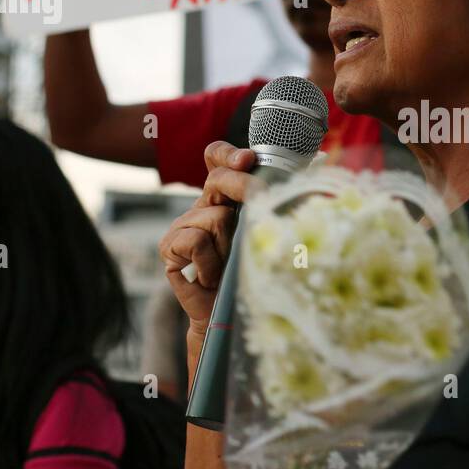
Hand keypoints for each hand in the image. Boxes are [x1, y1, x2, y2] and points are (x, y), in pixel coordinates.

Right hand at [159, 142, 258, 328]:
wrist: (228, 314)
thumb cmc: (250, 274)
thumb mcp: (263, 234)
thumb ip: (268, 206)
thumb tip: (300, 176)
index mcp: (223, 198)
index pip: (215, 159)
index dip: (227, 154)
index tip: (247, 160)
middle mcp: (201, 207)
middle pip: (218, 180)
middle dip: (244, 190)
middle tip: (257, 208)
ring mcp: (182, 226)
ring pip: (215, 217)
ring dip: (229, 245)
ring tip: (228, 265)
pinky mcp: (169, 248)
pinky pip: (196, 241)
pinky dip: (210, 262)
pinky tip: (210, 277)